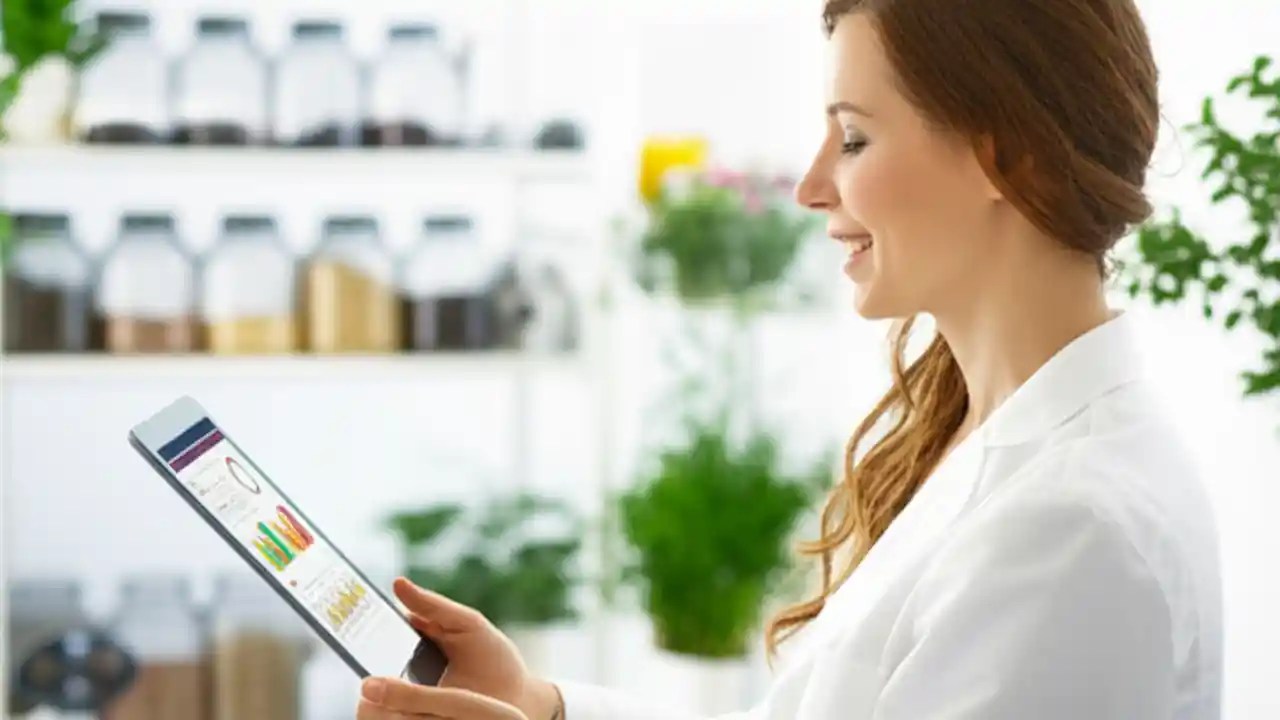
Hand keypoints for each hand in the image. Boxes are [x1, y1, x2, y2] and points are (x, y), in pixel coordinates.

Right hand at [359, 578, 560, 718]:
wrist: (519, 700)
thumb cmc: (492, 658)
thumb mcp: (466, 624)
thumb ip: (433, 606)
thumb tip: (397, 583)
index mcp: (410, 645)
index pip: (373, 636)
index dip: (354, 627)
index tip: (339, 615)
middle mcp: (402, 676)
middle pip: (369, 670)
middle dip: (360, 662)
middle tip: (354, 652)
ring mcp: (407, 701)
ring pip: (375, 698)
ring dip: (371, 693)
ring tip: (371, 684)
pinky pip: (391, 718)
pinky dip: (383, 712)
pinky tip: (384, 703)